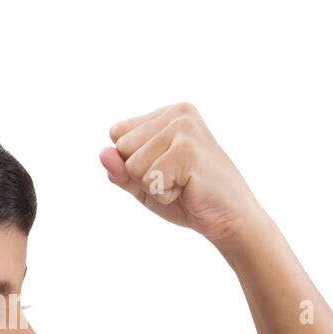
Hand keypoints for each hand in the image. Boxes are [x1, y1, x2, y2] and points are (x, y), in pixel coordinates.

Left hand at [101, 102, 268, 248]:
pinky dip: (164, 194)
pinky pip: (149, 178)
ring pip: (133, 164)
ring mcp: (185, 128)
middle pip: (122, 148)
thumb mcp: (144, 184)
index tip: (165, 170)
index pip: (118, 134)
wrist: (229, 220)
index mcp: (167, 114)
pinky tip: (189, 190)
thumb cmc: (188, 200)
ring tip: (184, 184)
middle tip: (177, 180)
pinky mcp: (188, 150)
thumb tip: (103, 154)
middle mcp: (178, 113)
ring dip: (154, 185)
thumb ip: (120, 169)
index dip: (133, 164)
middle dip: (142, 175)